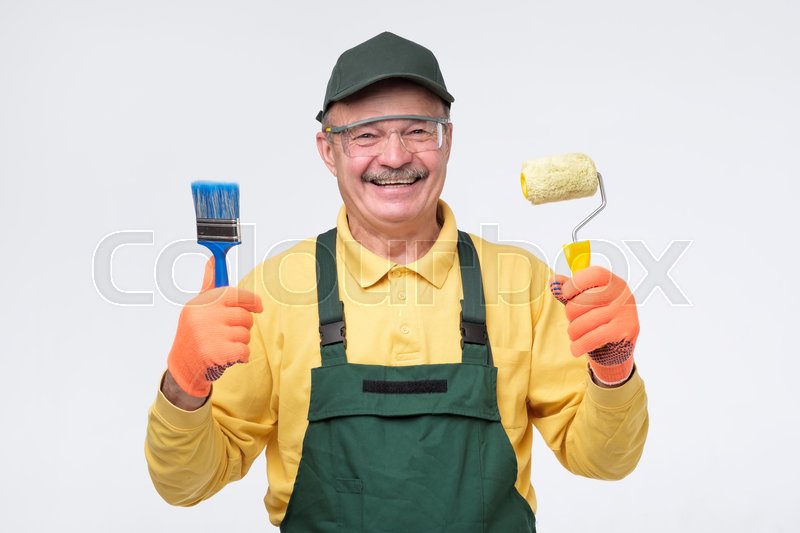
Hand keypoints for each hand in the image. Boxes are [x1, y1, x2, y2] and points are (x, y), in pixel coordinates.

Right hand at [166, 257, 262, 397]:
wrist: (182, 368)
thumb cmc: (195, 335)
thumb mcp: (198, 308)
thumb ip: (209, 284)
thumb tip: (213, 257)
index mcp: (200, 303)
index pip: (234, 294)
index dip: (251, 300)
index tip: (258, 306)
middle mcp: (203, 316)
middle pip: (244, 316)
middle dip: (243, 327)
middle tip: (229, 334)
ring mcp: (208, 334)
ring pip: (246, 334)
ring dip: (241, 343)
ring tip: (224, 346)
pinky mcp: (215, 352)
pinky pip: (244, 350)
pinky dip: (242, 356)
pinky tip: (229, 357)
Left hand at [549, 266, 638, 385]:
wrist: (618, 347)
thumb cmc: (599, 318)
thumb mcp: (586, 300)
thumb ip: (570, 289)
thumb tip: (554, 281)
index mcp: (613, 281)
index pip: (594, 274)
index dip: (574, 284)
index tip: (566, 294)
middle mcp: (623, 294)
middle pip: (582, 301)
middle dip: (570, 314)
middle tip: (573, 320)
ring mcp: (626, 312)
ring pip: (584, 322)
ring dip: (573, 332)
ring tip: (574, 335)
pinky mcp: (626, 331)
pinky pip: (593, 338)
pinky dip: (579, 345)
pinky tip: (576, 349)